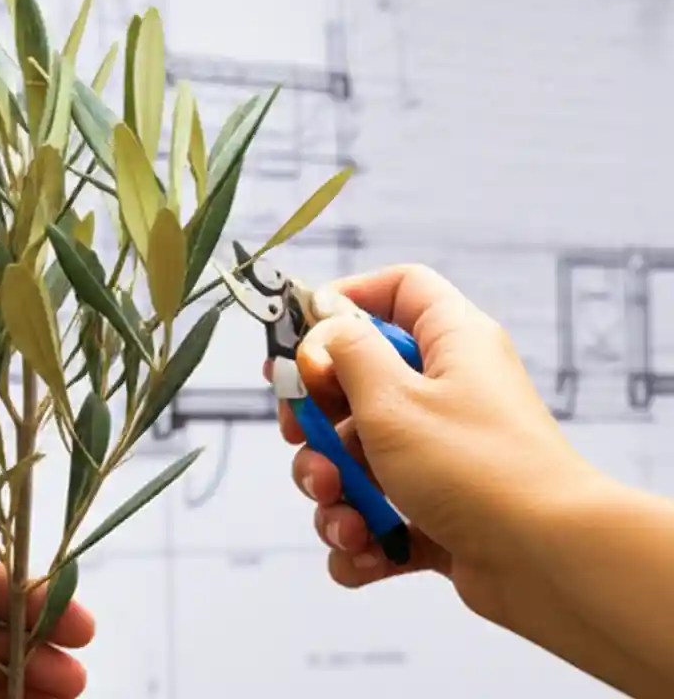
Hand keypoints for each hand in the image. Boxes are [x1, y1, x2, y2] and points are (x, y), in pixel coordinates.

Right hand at [270, 264, 603, 619]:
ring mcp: (441, 457)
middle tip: (300, 437)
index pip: (400, 290)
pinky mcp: (437, 513)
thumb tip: (324, 329)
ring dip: (332, 492)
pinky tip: (366, 553)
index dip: (347, 300)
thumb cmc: (479, 468)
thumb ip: (345, 354)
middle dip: (316, 423)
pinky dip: (360, 538)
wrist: (551, 562)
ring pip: (356, 460)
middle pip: (355, 386)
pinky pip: (376, 517)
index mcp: (451, 344)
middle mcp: (448, 393)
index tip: (302, 334)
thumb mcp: (394, 397)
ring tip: (346, 520)